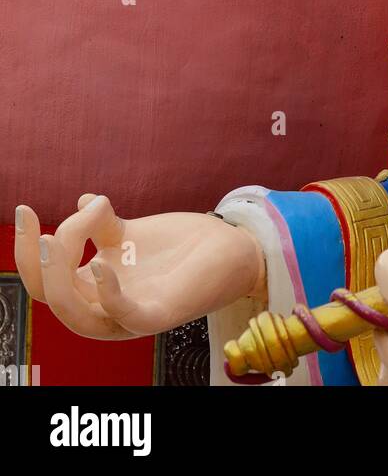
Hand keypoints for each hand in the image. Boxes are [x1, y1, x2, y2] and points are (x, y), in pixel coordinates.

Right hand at [15, 194, 265, 339]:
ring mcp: (131, 315)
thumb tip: (80, 201)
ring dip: (60, 279)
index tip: (26, 208)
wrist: (231, 247)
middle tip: (44, 227)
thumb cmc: (180, 245)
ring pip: (77, 316)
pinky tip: (101, 262)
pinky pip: (125, 315)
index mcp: (92, 289)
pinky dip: (107, 293)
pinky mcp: (160, 315)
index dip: (25, 250)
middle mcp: (105, 307)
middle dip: (38, 263)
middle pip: (52, 298)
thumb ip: (102, 225)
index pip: (43, 281)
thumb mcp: (132, 232)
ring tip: (55, 238)